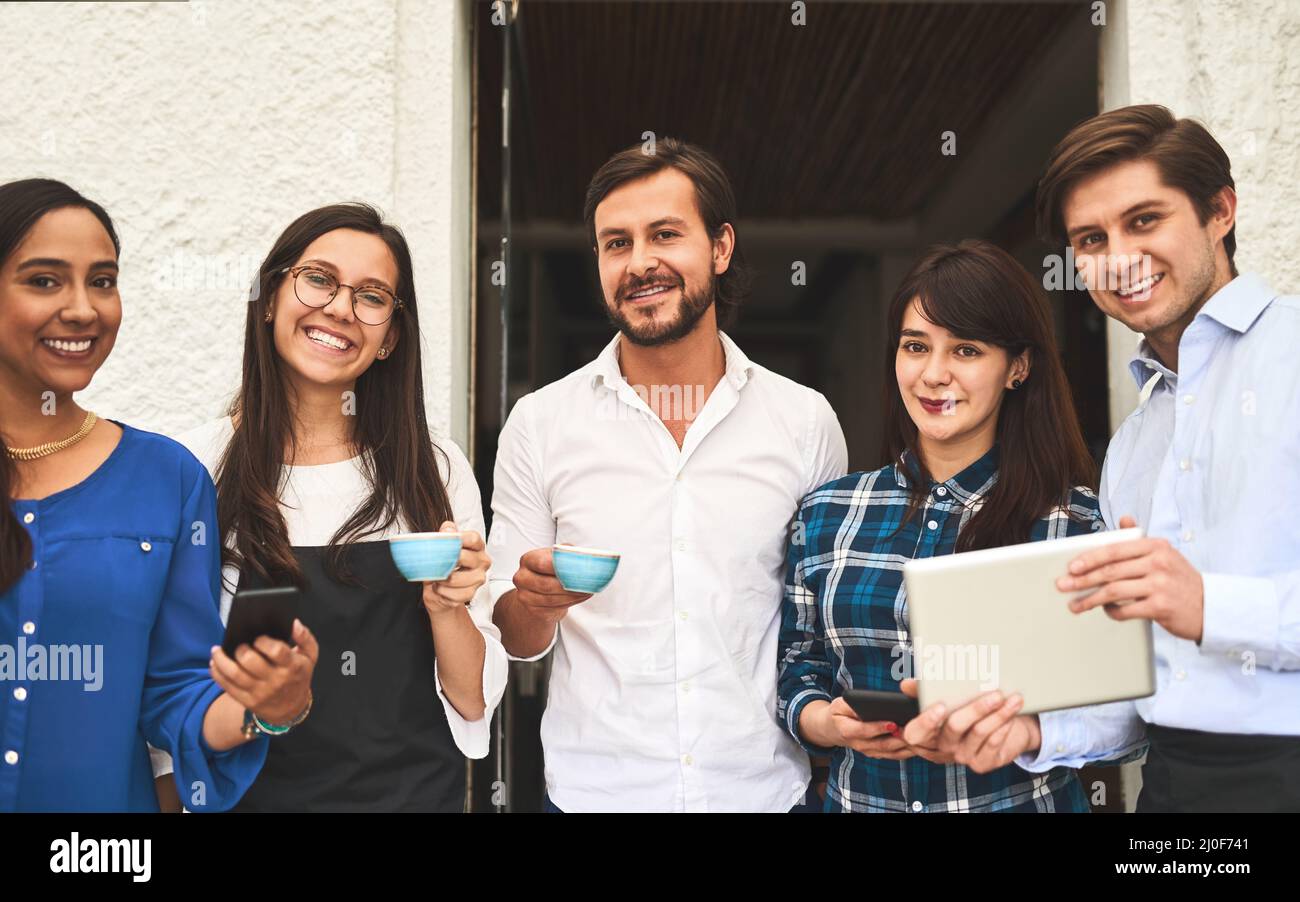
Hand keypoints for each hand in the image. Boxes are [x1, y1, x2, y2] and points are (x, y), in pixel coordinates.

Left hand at [210, 618, 317, 725]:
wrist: (291, 709)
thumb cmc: (298, 676)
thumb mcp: (310, 656)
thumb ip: (304, 637)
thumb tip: (294, 623)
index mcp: (292, 666)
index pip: (276, 651)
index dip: (264, 641)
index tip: (259, 638)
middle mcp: (275, 680)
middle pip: (250, 661)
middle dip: (241, 649)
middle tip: (240, 645)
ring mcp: (260, 692)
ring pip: (234, 674)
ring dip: (221, 660)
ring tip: (216, 650)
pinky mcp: (247, 700)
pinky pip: (227, 686)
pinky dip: (217, 673)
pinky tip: (215, 663)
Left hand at [423, 521, 490, 616]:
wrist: (440, 589)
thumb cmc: (443, 565)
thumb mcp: (443, 546)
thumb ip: (446, 534)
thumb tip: (447, 530)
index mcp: (477, 547)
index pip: (473, 538)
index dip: (458, 538)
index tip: (445, 539)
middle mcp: (482, 562)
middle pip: (464, 557)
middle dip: (444, 560)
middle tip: (434, 562)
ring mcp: (478, 579)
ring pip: (455, 579)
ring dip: (440, 579)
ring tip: (435, 577)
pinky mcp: (470, 594)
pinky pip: (453, 594)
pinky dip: (441, 592)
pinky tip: (439, 588)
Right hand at [511, 546, 591, 624]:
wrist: (538, 590)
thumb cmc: (550, 570)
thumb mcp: (558, 557)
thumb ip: (568, 554)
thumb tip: (584, 557)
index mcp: (528, 559)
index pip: (543, 564)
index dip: (562, 567)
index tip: (580, 569)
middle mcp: (522, 577)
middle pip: (547, 585)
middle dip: (569, 586)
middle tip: (588, 584)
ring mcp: (525, 595)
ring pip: (552, 599)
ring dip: (572, 596)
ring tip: (588, 591)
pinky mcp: (533, 610)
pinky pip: (553, 608)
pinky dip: (570, 602)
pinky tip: (580, 597)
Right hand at [818, 697, 914, 760]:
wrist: (834, 729)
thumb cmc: (840, 713)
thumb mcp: (840, 704)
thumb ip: (852, 705)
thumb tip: (869, 704)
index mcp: (846, 731)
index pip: (863, 730)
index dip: (878, 727)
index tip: (892, 723)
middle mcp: (858, 745)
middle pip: (881, 744)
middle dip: (898, 739)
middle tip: (913, 731)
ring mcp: (868, 752)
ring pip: (890, 752)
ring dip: (905, 747)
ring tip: (919, 737)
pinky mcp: (877, 754)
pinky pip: (894, 755)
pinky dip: (906, 751)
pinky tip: (918, 743)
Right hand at [901, 682, 1040, 773]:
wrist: (1002, 729)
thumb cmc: (969, 709)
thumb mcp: (948, 697)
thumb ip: (925, 691)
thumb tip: (906, 684)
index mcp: (928, 732)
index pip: (916, 733)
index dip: (926, 721)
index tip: (940, 705)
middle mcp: (943, 746)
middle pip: (954, 727)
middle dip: (976, 708)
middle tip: (995, 694)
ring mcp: (962, 756)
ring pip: (979, 732)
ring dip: (999, 713)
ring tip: (1012, 699)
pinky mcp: (982, 764)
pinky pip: (993, 743)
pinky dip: (1004, 726)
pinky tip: (1012, 714)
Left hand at [1056, 514, 1204, 641]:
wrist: (1212, 607)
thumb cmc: (1180, 580)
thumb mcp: (1164, 554)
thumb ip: (1140, 539)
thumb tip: (1125, 519)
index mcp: (1156, 546)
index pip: (1114, 549)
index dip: (1089, 558)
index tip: (1071, 567)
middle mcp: (1159, 562)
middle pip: (1110, 570)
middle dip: (1082, 579)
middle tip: (1063, 586)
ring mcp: (1161, 585)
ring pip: (1114, 591)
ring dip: (1090, 599)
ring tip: (1075, 605)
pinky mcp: (1162, 607)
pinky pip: (1126, 610)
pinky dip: (1112, 612)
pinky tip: (1106, 611)